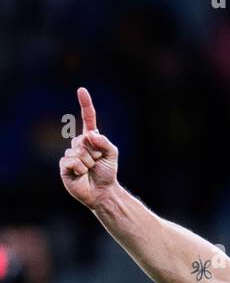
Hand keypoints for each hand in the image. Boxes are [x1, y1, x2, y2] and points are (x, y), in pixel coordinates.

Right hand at [59, 87, 118, 208]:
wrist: (103, 192)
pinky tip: (82, 174)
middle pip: (84, 140)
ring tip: (90, 170)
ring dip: (89, 163)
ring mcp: (70, 155)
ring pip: (79, 152)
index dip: (85, 104)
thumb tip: (90, 135)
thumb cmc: (107, 172)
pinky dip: (80, 168)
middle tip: (97, 163)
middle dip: (95, 153)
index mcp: (90, 139)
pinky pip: (72, 161)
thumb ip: (105, 142)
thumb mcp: (112, 154)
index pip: (87, 119)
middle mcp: (78, 144)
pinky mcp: (64, 166)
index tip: (82, 90)